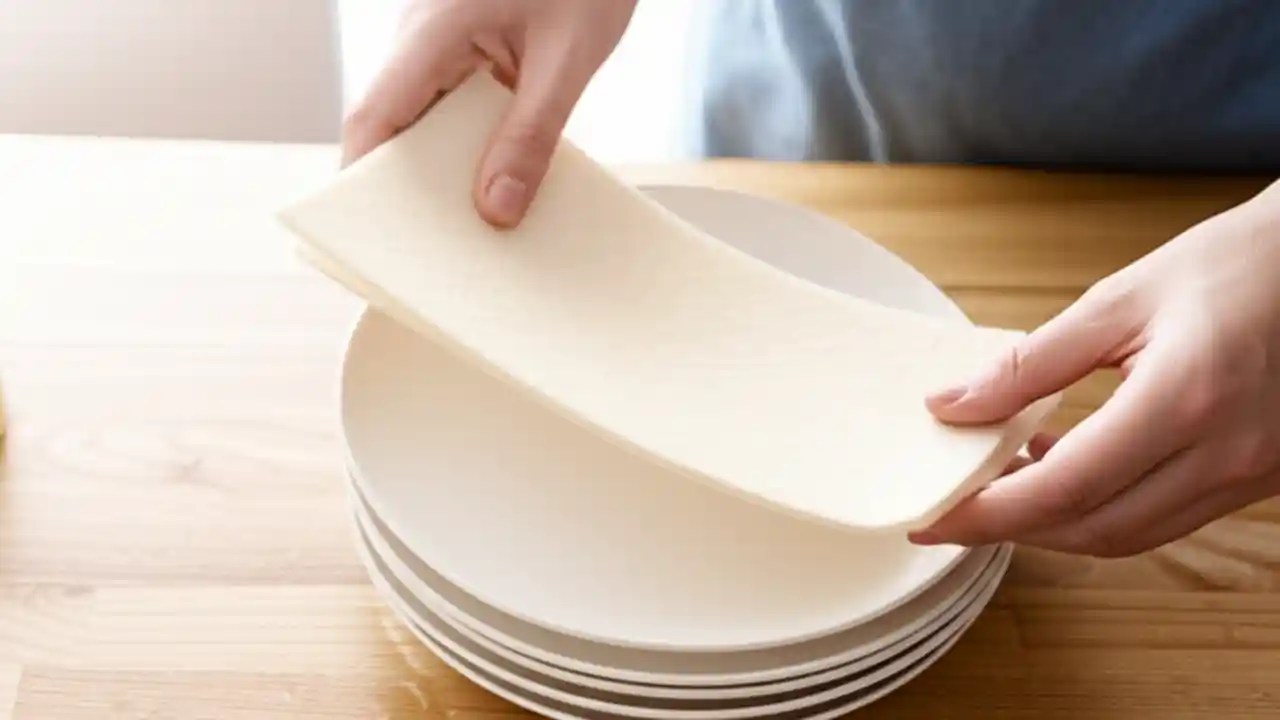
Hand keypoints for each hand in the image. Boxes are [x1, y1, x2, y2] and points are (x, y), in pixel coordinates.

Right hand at [341, 0, 635, 227]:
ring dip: (442, 174)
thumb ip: (532, 134)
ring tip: (466, 236)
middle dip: (406, 191)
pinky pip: (457, 111)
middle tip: (430, 255)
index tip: (368, 238)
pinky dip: (470, 151)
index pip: (374, 115)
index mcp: (431, 31)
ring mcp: (442, 45)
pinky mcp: (469, 52)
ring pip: (425, 123)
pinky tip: (497, 190)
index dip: (362, 180)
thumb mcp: (568, 60)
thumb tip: (495, 211)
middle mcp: (422, 39)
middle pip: (393, 128)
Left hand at [912, 180, 1279, 556]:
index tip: (931, 519)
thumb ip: (1029, 362)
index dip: (988, 514)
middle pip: (1093, 529)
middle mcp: (1223, 455)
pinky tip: (1063, 467)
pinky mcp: (1257, 479)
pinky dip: (1103, 509)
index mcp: (1183, 400)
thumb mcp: (1119, 299)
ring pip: (1129, 535)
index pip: (1064, 488)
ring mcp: (1248, 476)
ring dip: (1056, 524)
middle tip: (953, 510)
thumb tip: (951, 405)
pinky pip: (1164, 518)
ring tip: (1000, 483)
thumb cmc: (1234, 265)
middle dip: (1013, 529)